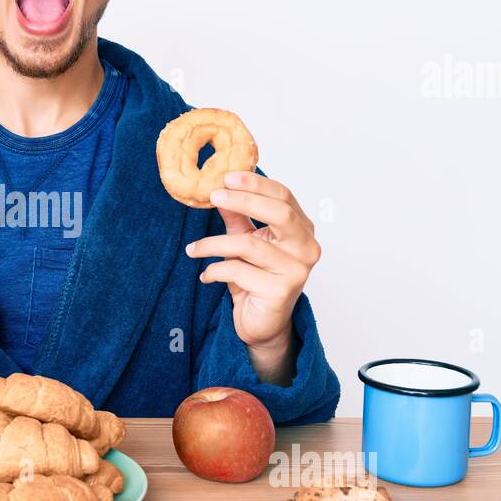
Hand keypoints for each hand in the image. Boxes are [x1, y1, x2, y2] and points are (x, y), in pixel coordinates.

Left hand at [185, 170, 321, 370]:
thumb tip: (220, 189)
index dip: (256, 184)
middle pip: (279, 213)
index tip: (227, 177)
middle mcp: (306, 248)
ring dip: (213, 244)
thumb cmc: (255, 279)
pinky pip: (239, 271)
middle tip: (213, 196)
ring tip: (193, 249)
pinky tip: (205, 276)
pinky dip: (215, 271)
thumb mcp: (244, 241)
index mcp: (302, 229)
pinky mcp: (281, 291)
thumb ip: (237, 216)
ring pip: (249, 245)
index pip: (284, 197)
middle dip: (243, 200)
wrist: (261, 323)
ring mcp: (297, 270)